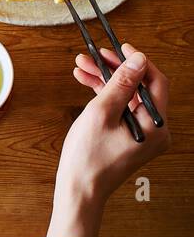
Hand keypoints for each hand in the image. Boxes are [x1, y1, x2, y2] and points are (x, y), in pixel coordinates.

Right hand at [48, 44, 170, 236]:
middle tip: (94, 55)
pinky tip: (86, 83)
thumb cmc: (88, 156)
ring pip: (128, 97)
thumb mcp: (101, 113)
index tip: (119, 47)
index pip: (155, 83)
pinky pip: (122, 110)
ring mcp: (144, 135)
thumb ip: (121, 84)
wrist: (79, 189)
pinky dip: (106, 96)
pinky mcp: (131, 138)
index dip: (139, 62)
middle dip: (116, 69)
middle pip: (140, 89)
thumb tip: (137, 59)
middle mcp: (156, 130)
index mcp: (156, 125)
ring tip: (82, 66)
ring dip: (106, 80)